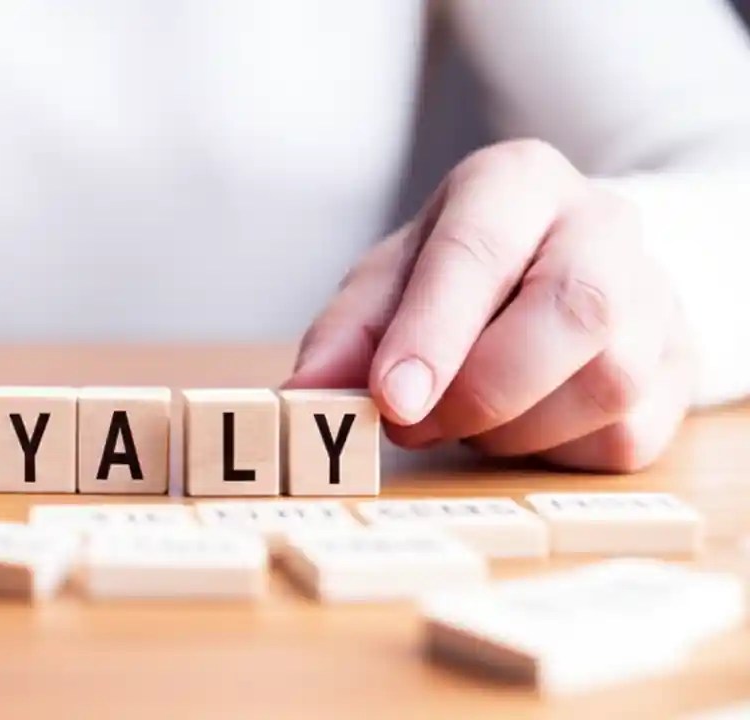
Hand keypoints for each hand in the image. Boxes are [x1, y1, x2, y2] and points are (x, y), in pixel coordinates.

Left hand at [286, 139, 692, 471]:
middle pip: (573, 312)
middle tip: (414, 424)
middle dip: (482, 390)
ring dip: (513, 429)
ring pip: (607, 384)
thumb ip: (346, 336)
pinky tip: (519, 427)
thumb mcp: (390, 283)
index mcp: (517, 182)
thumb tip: (304, 399)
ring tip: (464, 419)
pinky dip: (553, 451)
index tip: (391, 400)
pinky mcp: (678, 367)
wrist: (560, 268)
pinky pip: (626, 436)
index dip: (433, 332)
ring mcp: (654, 295)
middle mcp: (601, 224)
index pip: (480, 249)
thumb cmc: (460, 276)